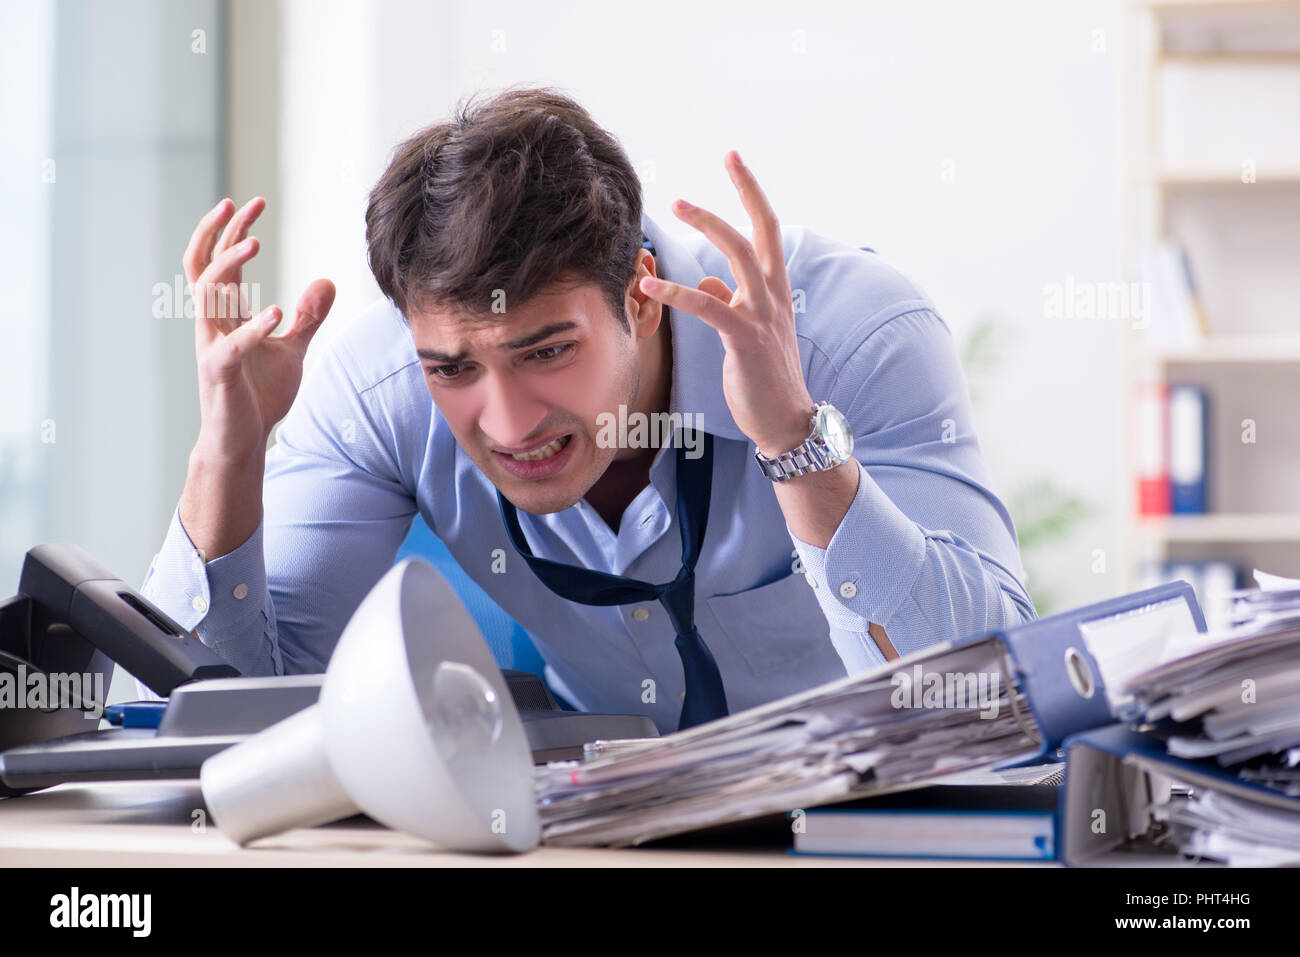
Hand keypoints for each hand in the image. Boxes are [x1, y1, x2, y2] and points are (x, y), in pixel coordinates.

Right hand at [183, 197, 335, 462]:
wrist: (244, 441)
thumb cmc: (260, 394)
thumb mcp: (292, 349)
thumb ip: (306, 317)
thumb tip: (326, 281)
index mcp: (225, 315)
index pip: (220, 261)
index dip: (232, 230)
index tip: (254, 202)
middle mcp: (211, 325)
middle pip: (204, 266)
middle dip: (220, 232)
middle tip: (242, 203)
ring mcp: (211, 347)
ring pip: (207, 295)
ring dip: (230, 265)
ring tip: (256, 240)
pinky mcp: (219, 374)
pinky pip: (231, 345)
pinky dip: (253, 327)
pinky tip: (276, 312)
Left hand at [638, 151, 813, 457]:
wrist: (786, 422)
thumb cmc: (764, 380)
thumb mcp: (749, 334)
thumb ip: (731, 303)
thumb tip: (710, 283)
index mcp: (776, 291)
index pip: (767, 230)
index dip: (751, 193)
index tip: (733, 160)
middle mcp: (774, 296)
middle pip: (756, 231)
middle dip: (734, 195)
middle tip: (697, 178)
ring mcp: (763, 315)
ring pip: (737, 256)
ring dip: (707, 224)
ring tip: (675, 207)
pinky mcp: (745, 339)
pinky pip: (708, 306)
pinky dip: (676, 291)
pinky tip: (649, 284)